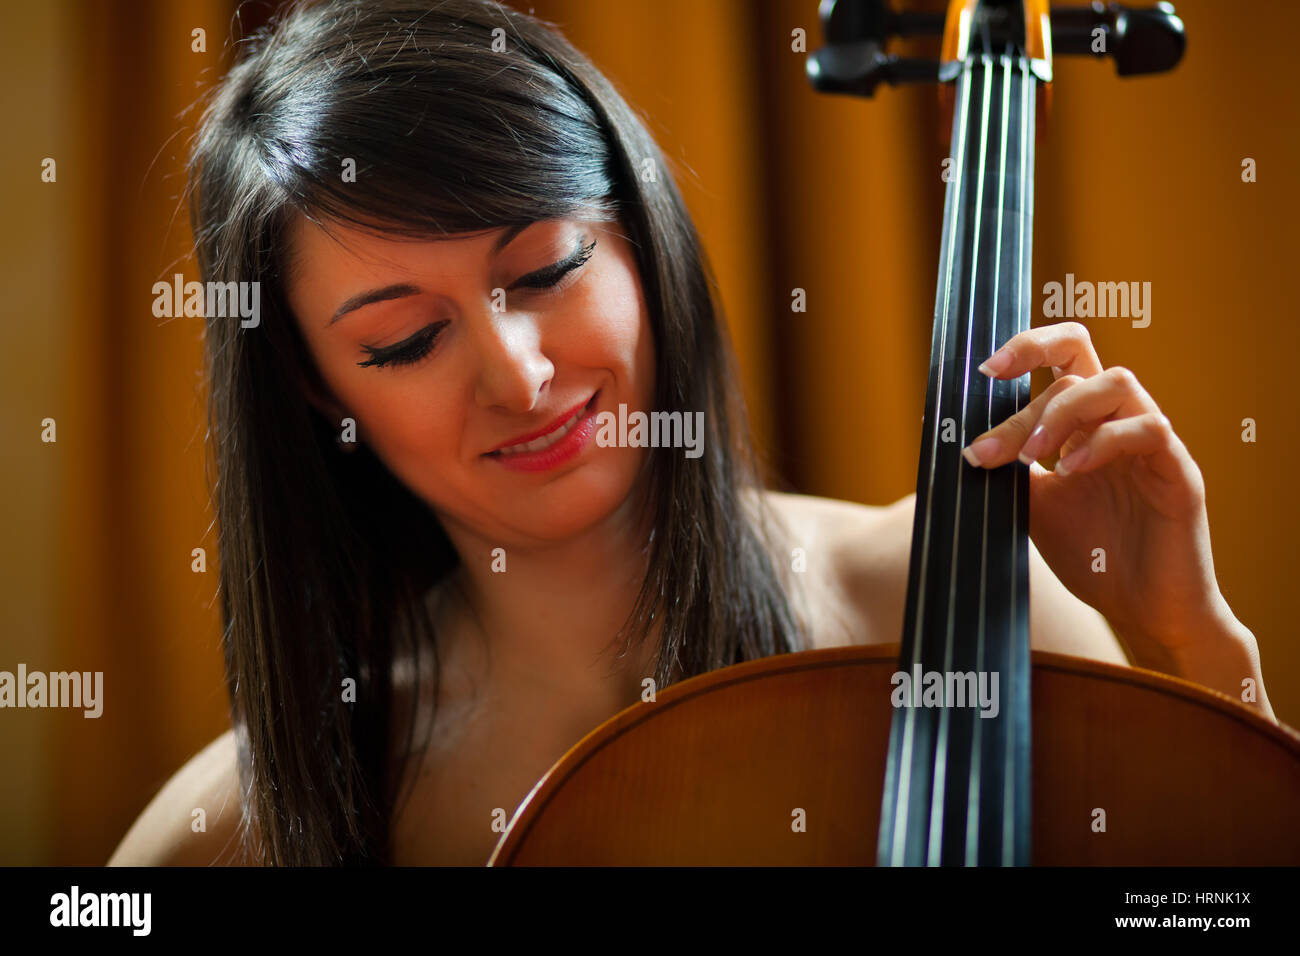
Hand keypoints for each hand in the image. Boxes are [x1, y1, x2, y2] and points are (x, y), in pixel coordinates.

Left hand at [959, 321, 1237, 670]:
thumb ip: (1006, 470)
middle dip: (1023, 412)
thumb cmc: (1094, 555)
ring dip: (1063, 414)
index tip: (984, 371)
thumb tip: (956, 442)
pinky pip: (1149, 429)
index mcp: (1088, 423)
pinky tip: (1070, 472)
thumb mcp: (1032, 506)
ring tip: (1033, 459)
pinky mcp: (1179, 471)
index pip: (1067, 354)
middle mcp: (1122, 422)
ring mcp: (1153, 443)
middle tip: (988, 453)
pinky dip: (1102, 443)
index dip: (1028, 347)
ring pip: (1117, 382)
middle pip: (1077, 373)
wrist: (1143, 611)